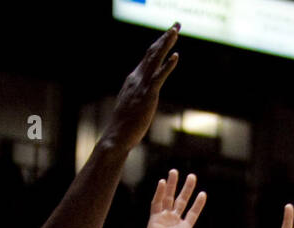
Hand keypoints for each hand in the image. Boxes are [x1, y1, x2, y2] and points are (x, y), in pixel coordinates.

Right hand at [104, 25, 179, 151]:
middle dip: (165, 38)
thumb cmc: (124, 127)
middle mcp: (136, 78)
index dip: (159, 45)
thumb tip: (141, 99)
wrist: (117, 137)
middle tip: (176, 25)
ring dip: (167, 43)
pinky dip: (167, 65)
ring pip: (155, 59)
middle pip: (152, 52)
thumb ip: (138, 98)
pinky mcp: (148, 96)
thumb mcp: (132, 107)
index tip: (168, 35)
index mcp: (133, 80)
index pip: (147, 58)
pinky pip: (159, 77)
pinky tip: (176, 56)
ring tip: (176, 30)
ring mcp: (142, 86)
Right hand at [142, 171, 220, 227]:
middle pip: (181, 201)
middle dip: (187, 189)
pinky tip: (163, 182)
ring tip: (175, 171)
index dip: (198, 204)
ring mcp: (164, 219)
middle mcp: (174, 222)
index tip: (203, 193)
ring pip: (169, 198)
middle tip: (192, 176)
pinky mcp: (154, 219)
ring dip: (172, 185)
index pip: (193, 212)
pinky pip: (157, 203)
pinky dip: (159, 192)